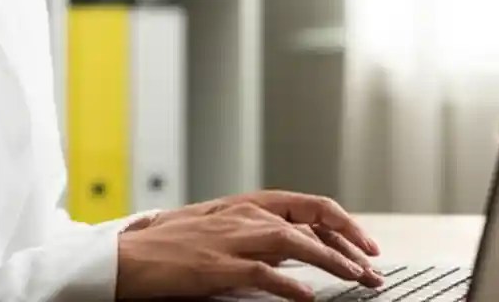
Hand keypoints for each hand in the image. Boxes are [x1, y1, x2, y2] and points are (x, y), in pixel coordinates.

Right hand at [116, 198, 382, 300]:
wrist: (125, 257)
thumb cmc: (167, 246)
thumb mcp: (217, 230)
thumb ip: (254, 233)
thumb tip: (292, 247)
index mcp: (245, 205)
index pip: (308, 206)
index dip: (342, 224)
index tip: (365, 246)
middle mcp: (242, 216)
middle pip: (310, 223)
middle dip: (348, 246)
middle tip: (372, 270)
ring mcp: (230, 240)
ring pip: (295, 243)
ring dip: (331, 262)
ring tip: (355, 279)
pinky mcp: (216, 267)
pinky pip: (261, 273)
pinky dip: (288, 284)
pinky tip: (307, 296)